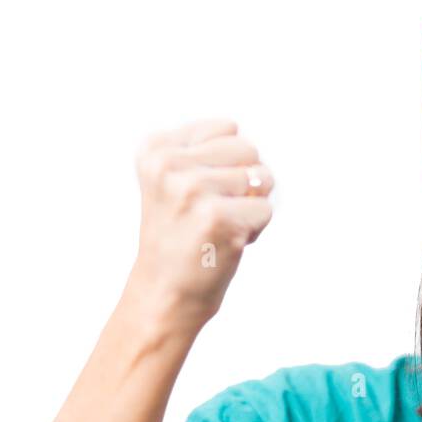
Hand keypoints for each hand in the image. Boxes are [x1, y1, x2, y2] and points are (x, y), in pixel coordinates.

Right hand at [125, 118, 274, 332]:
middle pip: (248, 148)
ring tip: (219, 226)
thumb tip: (250, 149)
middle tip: (213, 212)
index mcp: (155, 149)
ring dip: (251, 206)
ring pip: (262, 178)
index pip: (227, 128)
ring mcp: (192, 190)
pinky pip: (267, 209)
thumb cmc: (181, 236)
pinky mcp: (217, 218)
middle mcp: (168, 165)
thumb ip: (206, 151)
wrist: (164, 293)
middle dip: (245, 182)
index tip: (199, 192)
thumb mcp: (174, 180)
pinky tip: (226, 242)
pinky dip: (256, 229)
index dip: (227, 162)